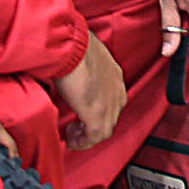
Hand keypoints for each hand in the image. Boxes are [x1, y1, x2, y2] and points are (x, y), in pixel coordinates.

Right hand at [53, 35, 124, 150]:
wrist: (71, 47)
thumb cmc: (73, 45)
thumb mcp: (84, 56)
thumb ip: (83, 68)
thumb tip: (72, 71)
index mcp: (114, 75)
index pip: (111, 100)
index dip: (96, 110)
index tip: (83, 113)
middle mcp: (117, 91)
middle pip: (109, 117)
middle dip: (92, 124)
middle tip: (76, 127)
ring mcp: (110, 106)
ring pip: (103, 130)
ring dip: (86, 136)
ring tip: (72, 135)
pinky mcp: (98, 117)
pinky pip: (93, 138)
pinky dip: (82, 142)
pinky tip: (72, 141)